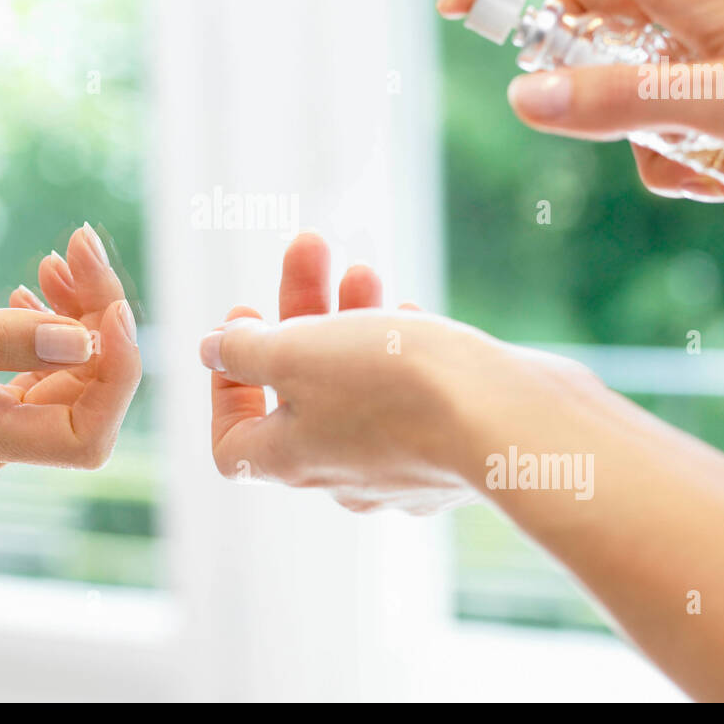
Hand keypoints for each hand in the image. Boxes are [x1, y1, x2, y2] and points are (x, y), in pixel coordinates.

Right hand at [0, 225, 139, 475]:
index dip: (120, 374)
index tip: (114, 301)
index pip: (88, 434)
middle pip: (84, 394)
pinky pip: (35, 370)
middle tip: (78, 244)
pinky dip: (46, 325)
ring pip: (65, 377)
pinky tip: (33, 287)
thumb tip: (87, 343)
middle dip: (98, 318)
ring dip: (77, 314)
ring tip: (59, 256)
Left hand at [198, 232, 575, 513]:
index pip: (233, 444)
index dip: (223, 387)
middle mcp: (341, 473)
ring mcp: (400, 466)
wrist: (512, 420)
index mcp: (291, 461)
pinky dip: (397, 349)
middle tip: (307, 250)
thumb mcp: (295, 352)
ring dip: (348, 320)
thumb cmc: (394, 386)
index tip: (240, 331)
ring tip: (360, 267)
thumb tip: (211, 348)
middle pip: (296, 394)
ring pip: (354, 387)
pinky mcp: (451, 449)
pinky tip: (408, 312)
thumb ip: (245, 350)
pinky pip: (408, 399)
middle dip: (297, 314)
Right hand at [436, 0, 723, 235]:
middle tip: (650, 138)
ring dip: (660, 151)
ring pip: (632, 87)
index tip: (461, 13)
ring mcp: (717, 36)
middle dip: (595, 97)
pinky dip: (699, 161)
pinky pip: (679, 114)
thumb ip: (621, 101)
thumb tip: (522, 96)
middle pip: (589, 24)